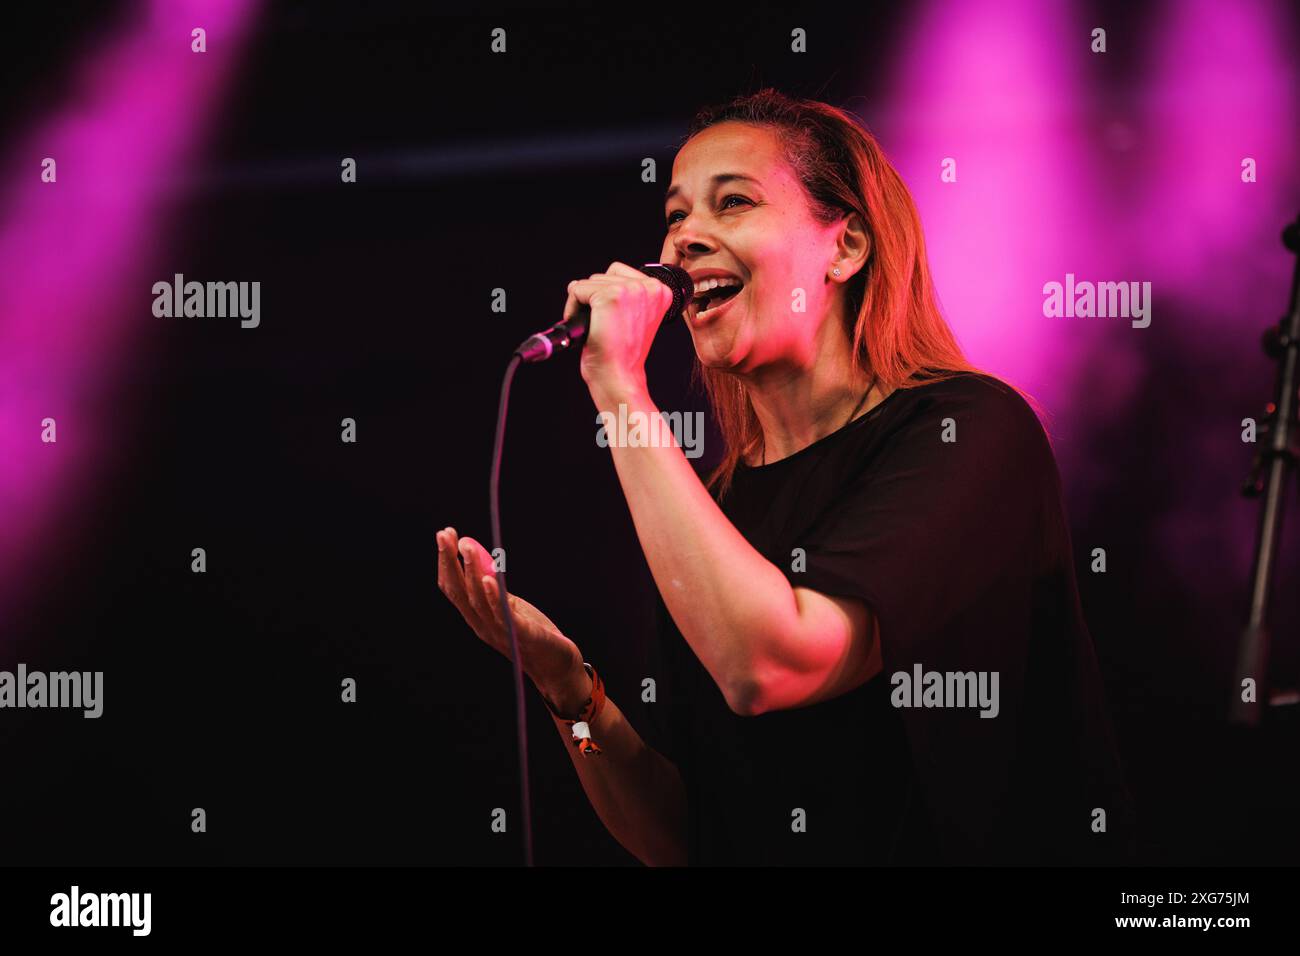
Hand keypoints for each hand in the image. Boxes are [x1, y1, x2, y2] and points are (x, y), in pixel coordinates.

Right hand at [435, 527, 584, 698]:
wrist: (556, 667)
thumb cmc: (531, 634)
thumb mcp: (509, 606)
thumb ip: (493, 588)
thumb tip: (477, 553)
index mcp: (477, 618)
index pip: (453, 588)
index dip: (446, 562)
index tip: (445, 534)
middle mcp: (483, 625)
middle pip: (460, 592)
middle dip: (450, 562)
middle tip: (444, 534)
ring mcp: (501, 632)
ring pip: (479, 601)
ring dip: (472, 572)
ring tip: (466, 547)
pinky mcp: (523, 635)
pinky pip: (505, 615)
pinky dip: (495, 597)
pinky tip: (490, 579)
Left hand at [563, 261, 673, 397]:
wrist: (619, 377)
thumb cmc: (622, 355)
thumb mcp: (631, 319)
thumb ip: (621, 296)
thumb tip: (577, 283)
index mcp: (660, 292)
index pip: (620, 274)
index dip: (607, 296)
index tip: (612, 321)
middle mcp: (650, 287)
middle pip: (604, 276)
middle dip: (594, 300)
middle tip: (602, 327)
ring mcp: (631, 290)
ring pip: (590, 282)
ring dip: (583, 304)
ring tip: (595, 328)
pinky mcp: (610, 296)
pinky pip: (577, 289)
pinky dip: (572, 309)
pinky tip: (586, 328)